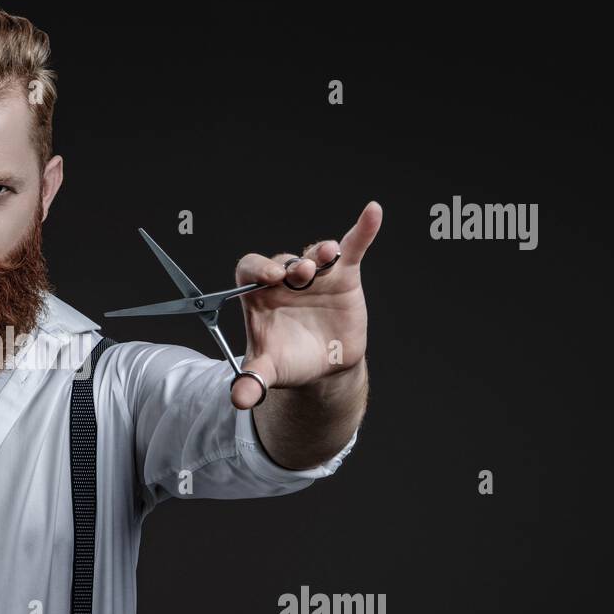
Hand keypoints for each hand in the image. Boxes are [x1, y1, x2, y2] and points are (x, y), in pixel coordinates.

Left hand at [230, 201, 379, 409]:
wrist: (323, 366)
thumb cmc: (289, 360)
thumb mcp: (268, 371)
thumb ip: (252, 381)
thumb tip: (240, 401)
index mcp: (259, 294)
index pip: (250, 269)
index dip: (258, 268)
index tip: (268, 278)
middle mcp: (285, 279)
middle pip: (284, 262)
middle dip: (292, 266)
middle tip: (301, 276)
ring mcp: (316, 275)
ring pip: (316, 254)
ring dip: (320, 252)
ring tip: (325, 258)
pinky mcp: (344, 275)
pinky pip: (352, 247)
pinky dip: (363, 230)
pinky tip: (372, 212)